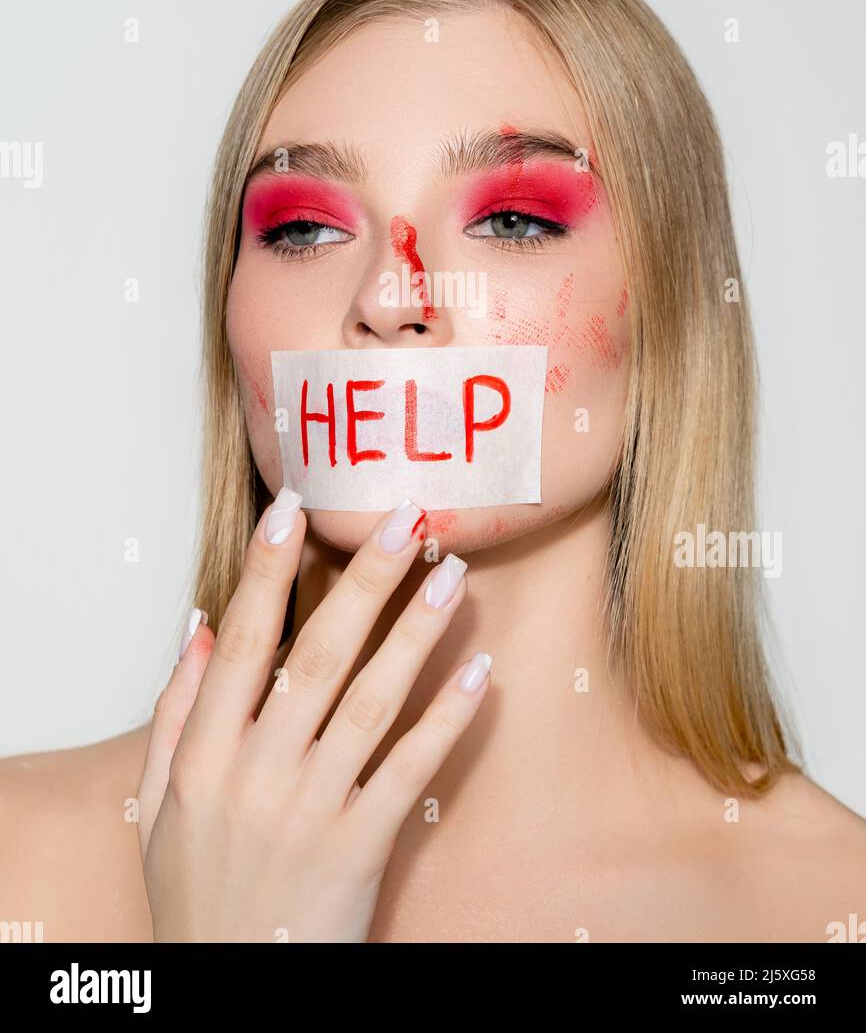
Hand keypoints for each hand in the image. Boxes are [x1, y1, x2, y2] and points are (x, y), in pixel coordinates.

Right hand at [136, 494, 490, 941]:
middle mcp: (258, 772)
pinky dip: (446, 719)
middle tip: (404, 518)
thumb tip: (203, 629)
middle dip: (362, 581)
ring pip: (370, 702)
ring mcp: (312, 810)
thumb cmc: (197, 893)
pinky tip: (479, 672)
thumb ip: (176, 715)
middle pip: (316, 657)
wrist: (231, 992)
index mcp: (205, 756)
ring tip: (453, 575)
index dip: (266, 570)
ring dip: (416, 633)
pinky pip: (410, 771)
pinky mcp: (361, 848)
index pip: (241, 643)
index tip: (292, 505)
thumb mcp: (160, 807)